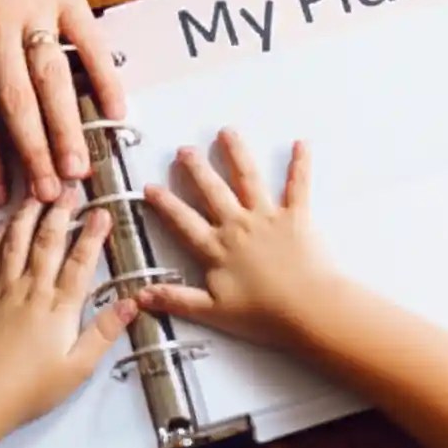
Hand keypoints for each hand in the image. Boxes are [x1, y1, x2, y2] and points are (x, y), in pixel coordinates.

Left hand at [0, 197, 137, 427]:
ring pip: (16, 241)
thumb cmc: (30, 388)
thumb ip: (104, 332)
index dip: (92, 234)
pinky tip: (2, 222)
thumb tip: (132, 303)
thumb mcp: (78, 368)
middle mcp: (31, 290)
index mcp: (59, 307)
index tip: (102, 212)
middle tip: (70, 189)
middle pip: (48, 241)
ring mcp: (1, 289)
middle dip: (61, 212)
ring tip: (38, 193)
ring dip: (29, 214)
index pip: (81, 261)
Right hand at [139, 129, 342, 346]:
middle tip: (185, 150)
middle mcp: (238, 226)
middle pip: (212, 191)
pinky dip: (300, 164)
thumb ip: (176, 299)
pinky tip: (300, 143)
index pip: (183, 221)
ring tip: (227, 132)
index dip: (165, 204)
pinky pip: (298, 186)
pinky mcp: (296, 217)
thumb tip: (140, 295)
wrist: (307, 308)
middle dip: (197, 169)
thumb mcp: (212, 311)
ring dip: (236, 153)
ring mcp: (267, 217)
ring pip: (248, 178)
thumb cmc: (263, 314)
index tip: (150, 187)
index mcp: (217, 248)